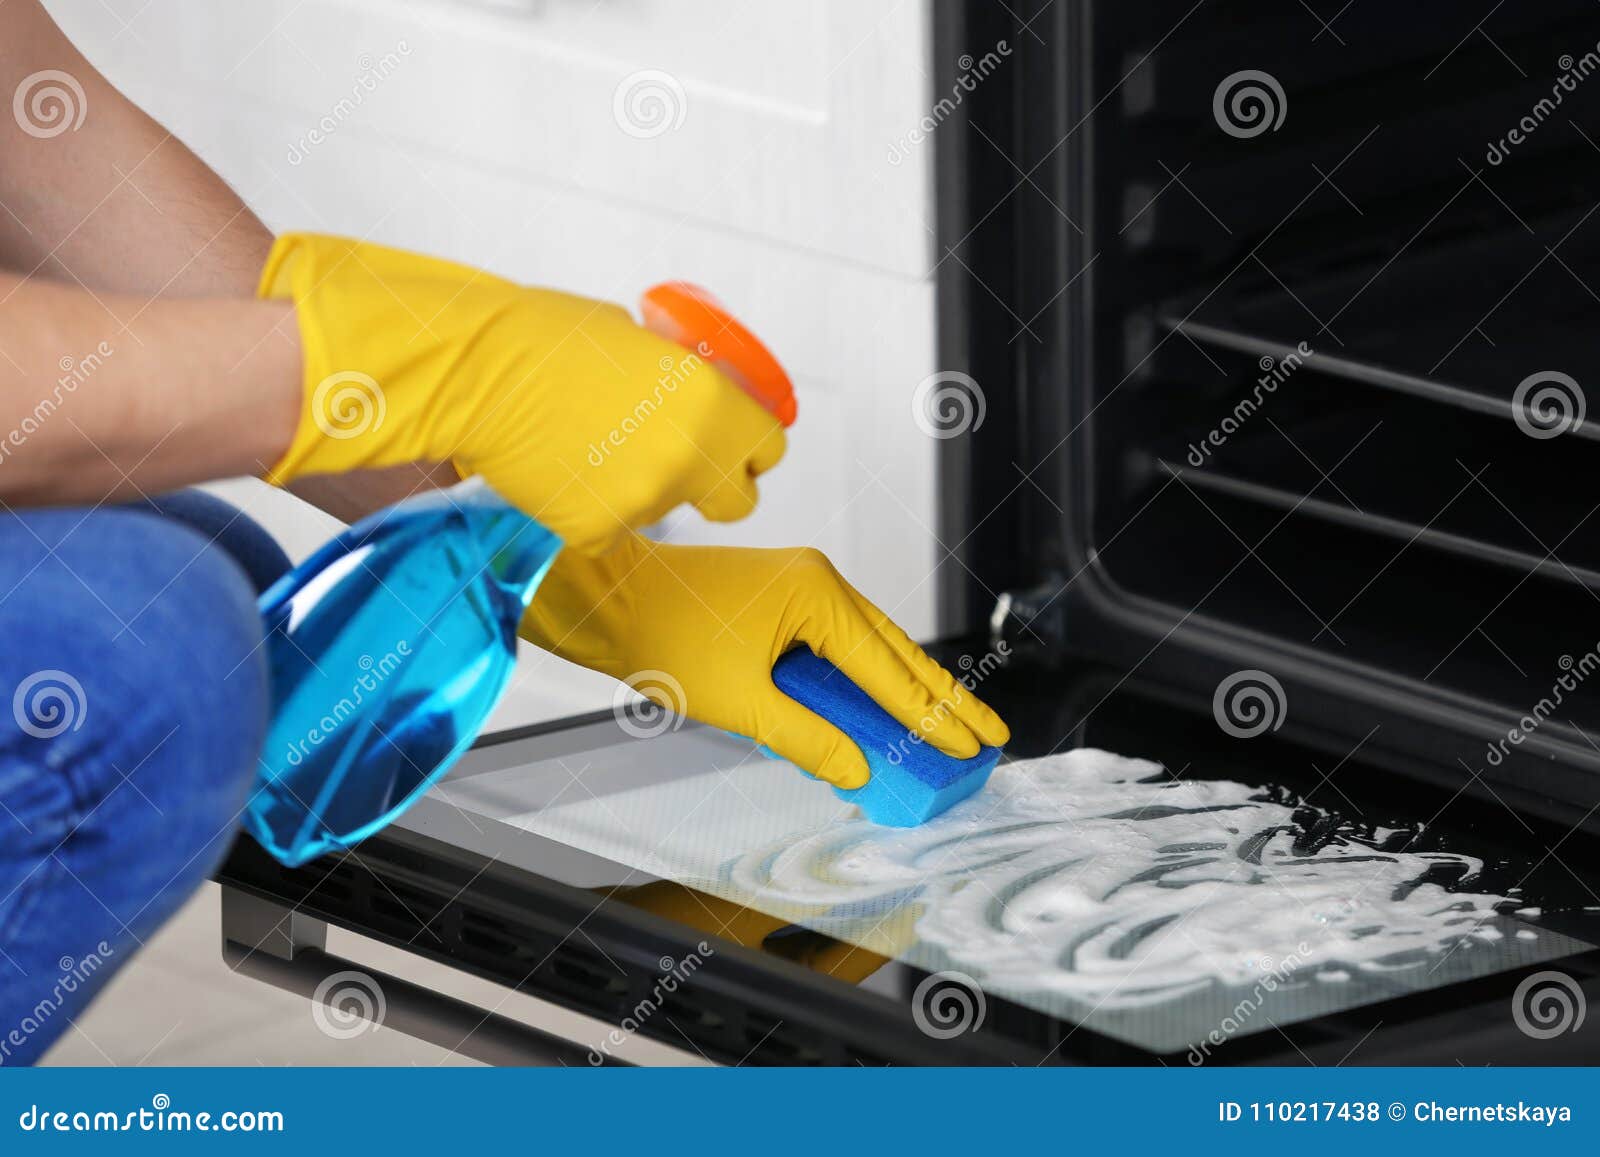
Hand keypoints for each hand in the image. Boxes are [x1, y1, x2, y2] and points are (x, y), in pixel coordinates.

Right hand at [258, 234, 784, 551]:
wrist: (474, 370)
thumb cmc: (545, 337)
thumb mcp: (636, 338)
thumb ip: (675, 376)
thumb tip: (686, 386)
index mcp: (711, 401)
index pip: (769, 448)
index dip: (752, 448)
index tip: (736, 446)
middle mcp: (689, 457)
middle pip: (737, 501)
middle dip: (717, 487)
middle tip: (680, 465)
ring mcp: (645, 500)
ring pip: (661, 511)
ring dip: (639, 490)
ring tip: (585, 447)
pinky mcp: (598, 531)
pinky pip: (609, 530)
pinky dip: (590, 511)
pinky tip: (557, 471)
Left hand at [522, 536, 1009, 787]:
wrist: (609, 598)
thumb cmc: (662, 635)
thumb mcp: (740, 701)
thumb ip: (805, 737)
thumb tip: (857, 768)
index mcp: (816, 595)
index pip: (890, 669)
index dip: (932, 717)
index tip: (970, 746)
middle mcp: (818, 581)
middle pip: (898, 651)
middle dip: (943, 699)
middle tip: (990, 734)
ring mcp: (801, 586)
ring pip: (872, 646)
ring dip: (906, 690)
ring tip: (949, 726)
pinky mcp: (783, 600)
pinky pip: (840, 643)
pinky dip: (865, 679)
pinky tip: (881, 709)